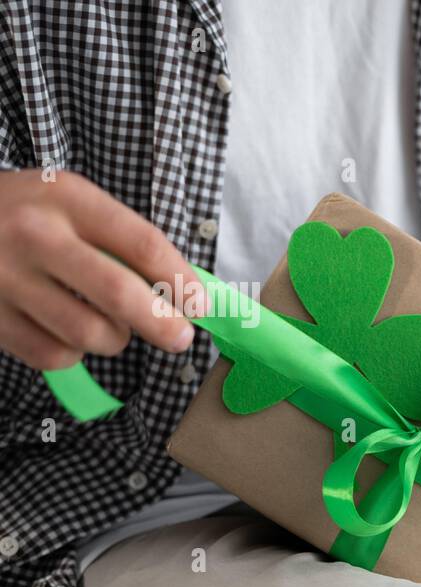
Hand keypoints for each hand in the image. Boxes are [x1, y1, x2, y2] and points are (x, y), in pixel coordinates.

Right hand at [0, 169, 201, 370]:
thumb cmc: (25, 214)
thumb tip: (188, 293)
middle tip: (180, 338)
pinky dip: (73, 353)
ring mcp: (6, 277)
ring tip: (113, 328)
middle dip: (164, 325)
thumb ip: (123, 240)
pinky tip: (67, 332)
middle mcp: (35, 235)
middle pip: (120, 294)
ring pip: (89, 333)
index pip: (144, 245)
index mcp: (67, 198)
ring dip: (116, 340)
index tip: (202, 305)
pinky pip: (54, 355)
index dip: (183, 283)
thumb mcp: (70, 203)